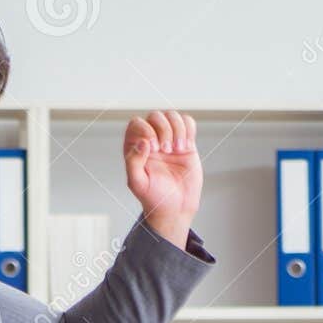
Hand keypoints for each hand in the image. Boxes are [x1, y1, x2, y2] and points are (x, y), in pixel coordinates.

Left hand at [123, 110, 201, 248]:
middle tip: (167, 151)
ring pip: (172, 116)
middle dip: (164, 129)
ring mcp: (169, 139)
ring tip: (178, 149)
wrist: (176, 206)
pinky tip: (186, 146)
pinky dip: (188, 129)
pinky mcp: (185, 141)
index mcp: (135, 148)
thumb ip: (133, 162)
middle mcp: (151, 140)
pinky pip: (187, 121)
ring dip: (177, 129)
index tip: (154, 149)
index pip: (137, 123)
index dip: (146, 130)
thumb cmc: (154, 197)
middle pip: (156, 116)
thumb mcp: (138, 184)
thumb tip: (142, 142)